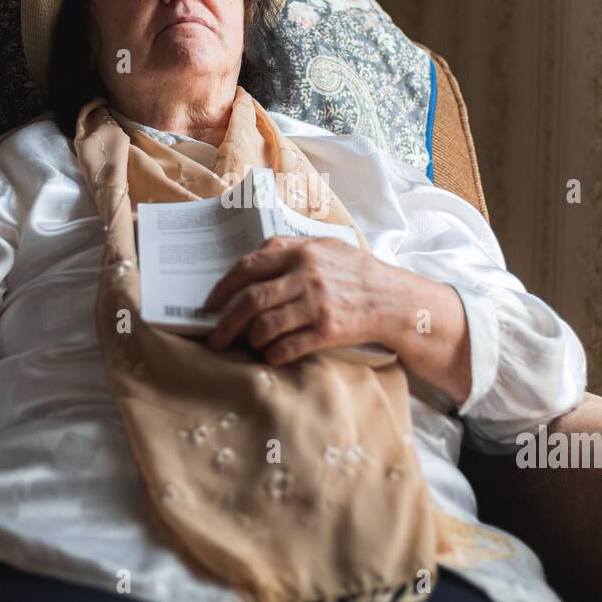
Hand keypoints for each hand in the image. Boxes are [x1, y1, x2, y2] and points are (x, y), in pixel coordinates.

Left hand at [203, 236, 396, 364]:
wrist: (392, 299)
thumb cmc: (355, 271)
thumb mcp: (325, 246)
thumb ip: (291, 247)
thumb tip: (255, 256)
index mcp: (300, 253)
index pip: (249, 267)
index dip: (223, 287)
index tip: (210, 303)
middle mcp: (305, 277)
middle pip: (251, 300)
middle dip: (226, 322)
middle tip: (215, 337)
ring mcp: (316, 305)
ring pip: (266, 326)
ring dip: (250, 340)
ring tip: (247, 345)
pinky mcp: (327, 330)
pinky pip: (288, 346)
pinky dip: (273, 354)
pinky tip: (270, 355)